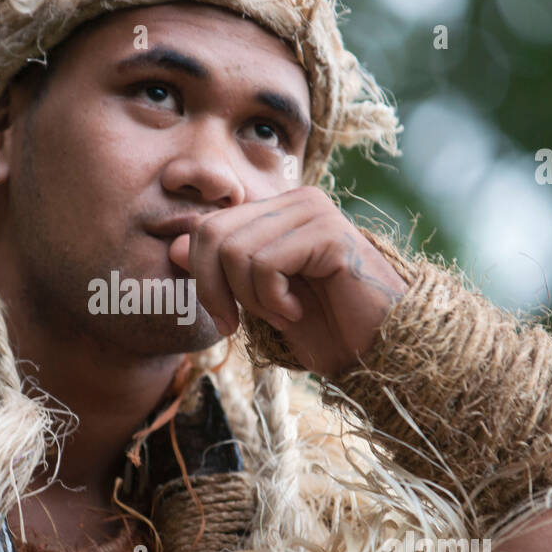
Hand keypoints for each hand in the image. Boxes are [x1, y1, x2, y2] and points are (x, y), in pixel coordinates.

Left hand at [168, 188, 408, 376]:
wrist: (376, 351)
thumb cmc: (323, 327)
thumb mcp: (258, 300)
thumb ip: (223, 271)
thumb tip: (174, 246)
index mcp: (277, 211)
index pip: (208, 226)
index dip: (201, 276)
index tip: (224, 319)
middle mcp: (295, 201)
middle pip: (212, 233)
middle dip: (215, 289)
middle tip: (239, 322)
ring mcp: (314, 212)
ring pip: (236, 251)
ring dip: (251, 300)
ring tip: (282, 316)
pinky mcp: (328, 234)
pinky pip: (266, 264)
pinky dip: (271, 301)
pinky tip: (296, 312)